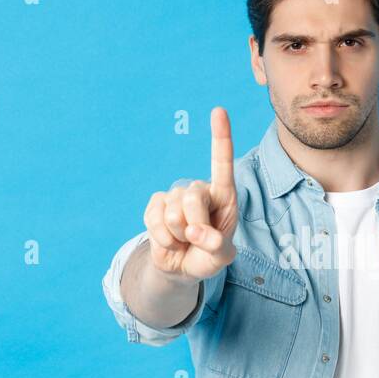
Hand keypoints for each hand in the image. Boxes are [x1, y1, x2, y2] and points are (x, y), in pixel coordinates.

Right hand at [142, 106, 238, 282]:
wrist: (183, 266)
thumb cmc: (208, 256)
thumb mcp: (220, 257)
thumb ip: (216, 246)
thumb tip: (196, 233)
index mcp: (223, 195)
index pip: (222, 163)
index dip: (220, 137)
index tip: (218, 111)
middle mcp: (199, 190)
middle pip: (193, 199)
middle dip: (195, 227)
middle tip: (199, 240)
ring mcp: (175, 196)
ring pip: (173, 214)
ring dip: (179, 236)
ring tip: (185, 240)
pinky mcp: (155, 205)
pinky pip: (155, 220)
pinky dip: (163, 238)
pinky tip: (170, 240)